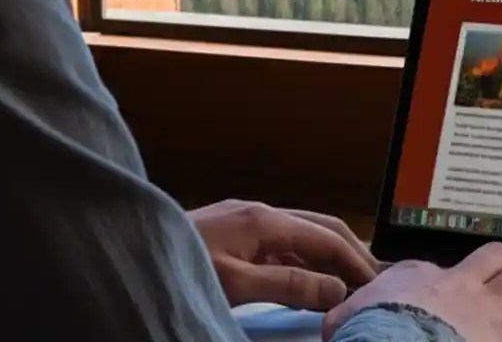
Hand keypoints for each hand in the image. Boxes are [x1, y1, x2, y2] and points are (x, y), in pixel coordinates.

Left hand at [189, 200, 379, 310]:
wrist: (124, 250)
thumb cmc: (178, 267)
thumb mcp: (236, 284)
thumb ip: (289, 286)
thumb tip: (336, 290)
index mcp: (265, 219)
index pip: (327, 236)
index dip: (355, 260)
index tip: (377, 283)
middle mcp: (260, 212)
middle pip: (320, 228)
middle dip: (349, 252)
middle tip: (372, 280)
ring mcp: (245, 220)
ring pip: (300, 236)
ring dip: (326, 258)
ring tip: (346, 284)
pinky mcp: (232, 233)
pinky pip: (280, 245)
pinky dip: (301, 262)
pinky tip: (306, 281)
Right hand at [322, 242, 501, 341]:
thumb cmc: (368, 339)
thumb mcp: (345, 322)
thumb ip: (347, 317)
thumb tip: (336, 324)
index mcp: (422, 281)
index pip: (443, 269)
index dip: (451, 283)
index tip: (453, 298)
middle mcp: (463, 287)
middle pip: (500, 260)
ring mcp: (491, 312)